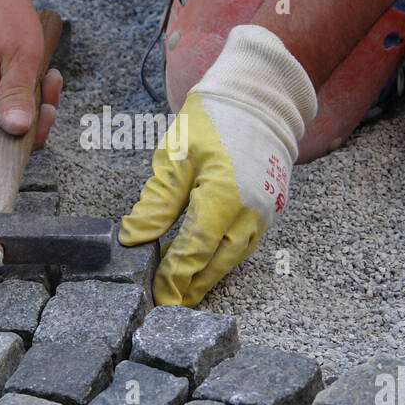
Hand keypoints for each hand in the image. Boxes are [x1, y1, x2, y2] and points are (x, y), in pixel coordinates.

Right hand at [0, 0, 62, 166]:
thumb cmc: (5, 14)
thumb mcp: (22, 55)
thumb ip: (16, 95)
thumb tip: (15, 131)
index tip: (31, 142)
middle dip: (29, 126)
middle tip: (50, 95)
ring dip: (30, 108)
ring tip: (49, 77)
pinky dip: (20, 96)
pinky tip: (37, 75)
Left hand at [119, 25, 316, 305]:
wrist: (258, 97)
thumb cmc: (212, 121)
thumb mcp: (176, 156)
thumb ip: (158, 201)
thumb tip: (134, 237)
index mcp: (225, 194)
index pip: (195, 248)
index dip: (175, 276)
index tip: (158, 297)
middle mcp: (251, 209)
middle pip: (218, 262)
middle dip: (191, 287)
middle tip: (166, 307)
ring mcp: (265, 211)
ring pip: (234, 256)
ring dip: (208, 277)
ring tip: (182, 294)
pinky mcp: (269, 209)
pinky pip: (244, 242)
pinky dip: (223, 258)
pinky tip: (204, 265)